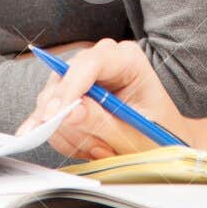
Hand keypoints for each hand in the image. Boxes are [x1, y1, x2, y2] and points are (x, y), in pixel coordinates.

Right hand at [17, 38, 188, 159]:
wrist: (158, 143)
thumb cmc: (155, 136)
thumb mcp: (134, 134)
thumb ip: (101, 122)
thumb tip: (68, 113)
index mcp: (127, 60)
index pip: (89, 63)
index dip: (69, 89)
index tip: (55, 116)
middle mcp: (102, 60)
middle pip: (64, 80)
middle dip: (71, 120)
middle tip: (98, 147)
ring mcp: (82, 76)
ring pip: (52, 101)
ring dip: (70, 133)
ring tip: (103, 147)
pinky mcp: (69, 94)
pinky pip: (48, 115)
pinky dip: (64, 137)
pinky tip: (88, 146)